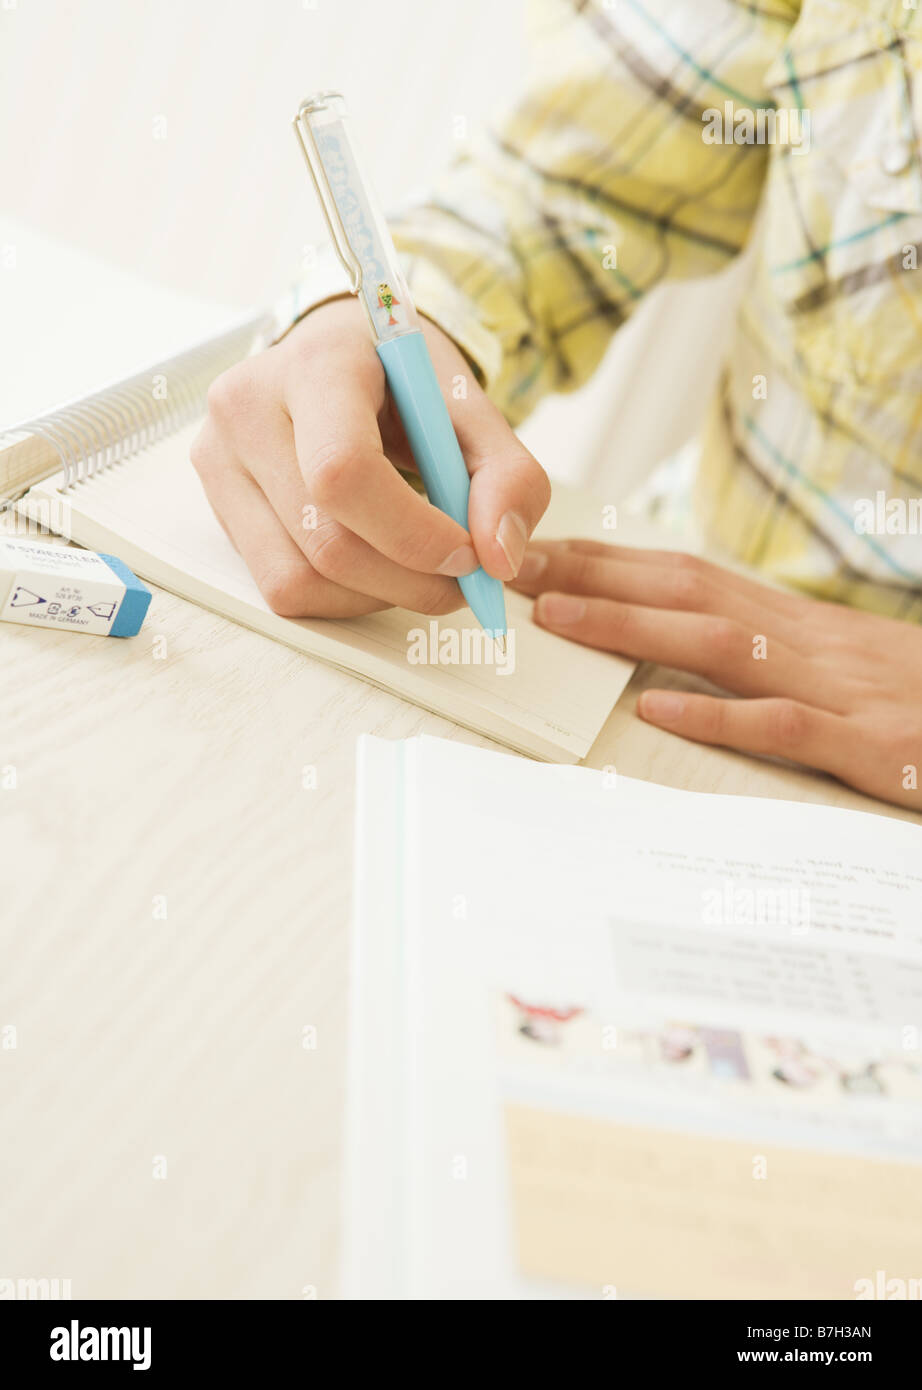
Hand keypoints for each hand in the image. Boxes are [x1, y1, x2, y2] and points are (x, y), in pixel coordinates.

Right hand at [191, 299, 548, 617]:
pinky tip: (375, 564)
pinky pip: (282, 588)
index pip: (343, 471)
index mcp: (314, 365)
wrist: (341, 357)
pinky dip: (344, 597)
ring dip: (379, 596)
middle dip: (411, 580)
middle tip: (463, 579)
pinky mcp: (218, 507)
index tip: (468, 553)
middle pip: (326, 541)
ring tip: (419, 567)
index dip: (412, 533)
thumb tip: (498, 561)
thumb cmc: (403, 380)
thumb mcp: (470, 407)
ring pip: (301, 580)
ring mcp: (219, 460)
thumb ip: (508, 477)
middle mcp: (247, 408)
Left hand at [512, 540, 921, 809]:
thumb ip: (769, 653)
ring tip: (558, 618)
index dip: (609, 563)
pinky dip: (720, 716)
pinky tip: (661, 713)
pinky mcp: (868, 745)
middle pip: (687, 592)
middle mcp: (808, 642)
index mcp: (798, 624)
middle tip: (512, 565)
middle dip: (594, 576)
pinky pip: (784, 726)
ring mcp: (838, 689)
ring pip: (719, 645)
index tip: (538, 552)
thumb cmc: (920, 702)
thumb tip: (681, 652)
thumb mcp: (843, 667)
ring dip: (632, 628)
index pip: (687, 577)